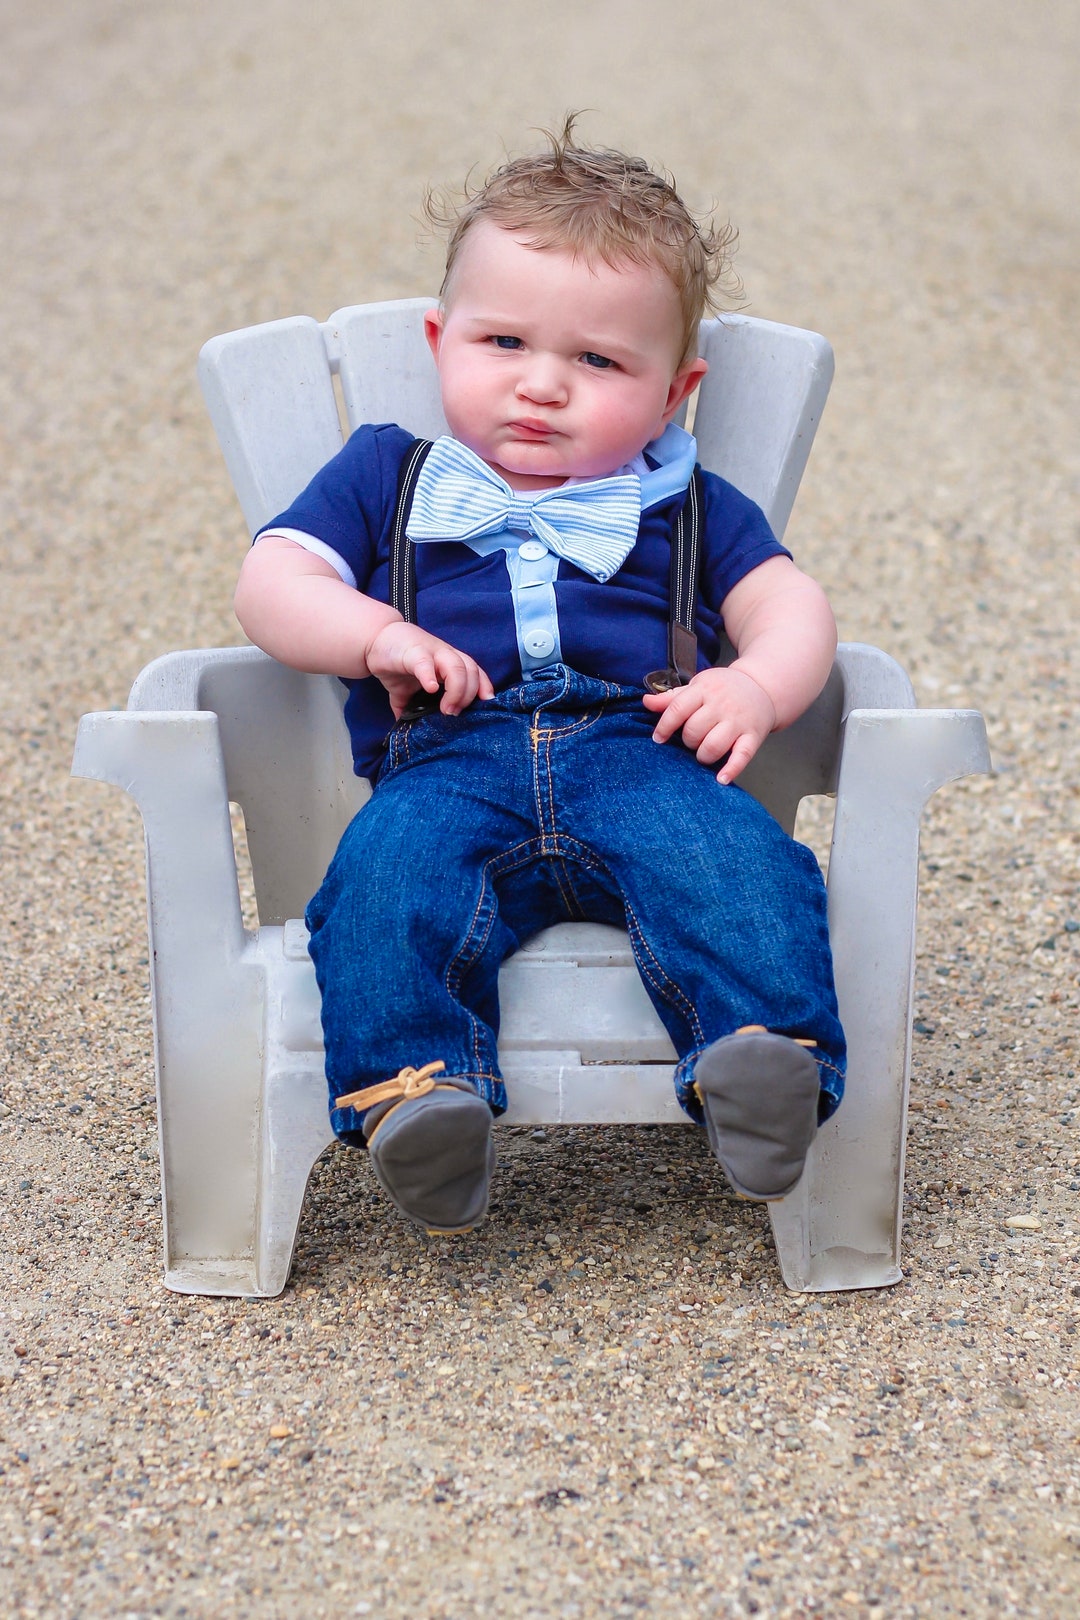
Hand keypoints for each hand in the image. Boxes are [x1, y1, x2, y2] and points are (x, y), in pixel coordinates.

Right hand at [365, 622, 493, 719]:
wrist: (375, 638)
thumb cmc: (397, 661)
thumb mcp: (408, 689)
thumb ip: (413, 708)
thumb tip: (412, 733)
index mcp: (449, 663)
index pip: (476, 672)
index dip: (483, 688)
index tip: (485, 707)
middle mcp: (445, 655)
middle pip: (471, 670)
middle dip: (468, 695)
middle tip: (454, 714)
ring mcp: (431, 652)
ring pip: (456, 666)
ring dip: (456, 690)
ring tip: (446, 709)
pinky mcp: (412, 652)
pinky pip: (425, 662)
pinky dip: (430, 676)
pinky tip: (430, 688)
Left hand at [643, 666, 775, 782]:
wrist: (762, 687)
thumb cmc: (724, 689)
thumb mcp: (698, 686)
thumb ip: (672, 697)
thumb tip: (646, 702)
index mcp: (704, 689)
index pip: (678, 709)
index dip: (664, 727)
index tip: (658, 739)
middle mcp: (722, 704)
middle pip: (694, 730)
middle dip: (688, 741)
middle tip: (692, 740)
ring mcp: (739, 720)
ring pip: (713, 746)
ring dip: (703, 756)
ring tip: (704, 753)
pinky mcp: (753, 735)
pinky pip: (742, 756)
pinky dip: (731, 769)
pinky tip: (721, 779)